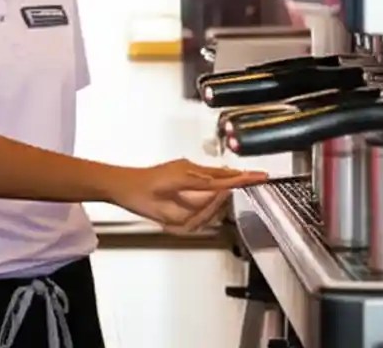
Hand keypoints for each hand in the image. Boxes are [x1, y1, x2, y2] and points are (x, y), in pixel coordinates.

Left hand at [105, 160, 267, 233]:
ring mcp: (186, 166)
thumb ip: (198, 209)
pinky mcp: (182, 167)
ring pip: (210, 182)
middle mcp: (189, 169)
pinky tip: (187, 201)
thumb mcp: (170, 214)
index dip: (244, 180)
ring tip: (176, 214)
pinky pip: (202, 179)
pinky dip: (202, 191)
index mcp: (188, 178)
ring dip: (204, 202)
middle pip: (219, 183)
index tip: (261, 177)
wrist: (121, 184)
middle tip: (192, 216)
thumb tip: (216, 199)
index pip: (223, 181)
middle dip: (214, 202)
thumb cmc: (140, 197)